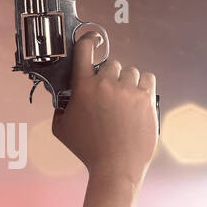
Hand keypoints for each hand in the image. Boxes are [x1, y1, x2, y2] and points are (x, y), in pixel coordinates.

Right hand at [51, 32, 157, 187]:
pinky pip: (147, 78)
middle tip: (109, 94)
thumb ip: (59, 107)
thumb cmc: (88, 150)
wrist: (116, 167)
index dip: (88, 40)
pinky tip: (137, 98)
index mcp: (83, 87)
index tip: (92, 38)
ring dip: (127, 81)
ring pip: (130, 71)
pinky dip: (142, 85)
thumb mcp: (61, 128)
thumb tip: (62, 97)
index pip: (84, 50)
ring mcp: (127, 90)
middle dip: (110, 76)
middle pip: (111, 63)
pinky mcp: (146, 98)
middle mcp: (106, 84)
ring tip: (124, 101)